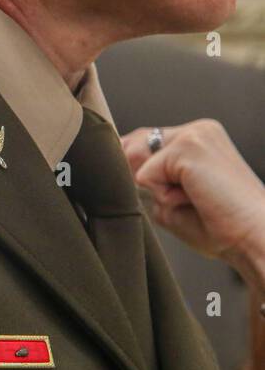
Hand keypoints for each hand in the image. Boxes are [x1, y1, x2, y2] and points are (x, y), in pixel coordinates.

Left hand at [120, 119, 264, 289]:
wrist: (256, 239)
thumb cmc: (222, 227)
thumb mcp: (173, 199)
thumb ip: (147, 179)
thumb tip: (118, 165)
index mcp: (200, 139)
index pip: (145, 141)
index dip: (136, 168)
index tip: (159, 191)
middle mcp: (198, 130)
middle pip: (134, 143)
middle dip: (142, 177)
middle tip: (186, 200)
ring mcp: (194, 135)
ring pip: (136, 159)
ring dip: (156, 189)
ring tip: (193, 200)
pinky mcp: (188, 147)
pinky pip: (145, 175)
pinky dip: (163, 196)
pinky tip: (196, 199)